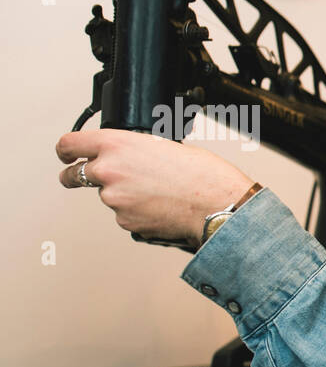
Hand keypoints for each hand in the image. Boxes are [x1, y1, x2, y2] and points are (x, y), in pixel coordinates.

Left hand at [56, 129, 255, 248]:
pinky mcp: (125, 221)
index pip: (70, 144)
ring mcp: (114, 199)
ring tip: (157, 194)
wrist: (219, 206)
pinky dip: (138, 213)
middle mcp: (108, 170)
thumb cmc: (204, 175)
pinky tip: (161, 208)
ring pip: (107, 196)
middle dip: (76, 177)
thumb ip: (138, 150)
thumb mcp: (167, 146)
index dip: (65, 150)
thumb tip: (131, 158)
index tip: (66, 156)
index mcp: (117, 144)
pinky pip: (124, 215)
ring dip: (123, 195)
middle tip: (90, 180)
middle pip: (74, 175)